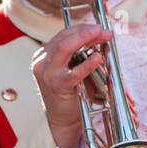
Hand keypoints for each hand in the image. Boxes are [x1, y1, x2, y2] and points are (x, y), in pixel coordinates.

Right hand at [31, 23, 110, 147]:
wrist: (63, 120)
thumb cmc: (72, 94)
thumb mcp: (75, 69)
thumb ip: (83, 54)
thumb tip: (103, 38)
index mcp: (45, 56)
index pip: (63, 35)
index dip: (83, 29)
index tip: (100, 28)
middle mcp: (42, 62)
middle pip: (64, 38)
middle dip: (86, 32)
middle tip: (104, 31)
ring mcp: (46, 73)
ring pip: (64, 48)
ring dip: (85, 39)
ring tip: (101, 36)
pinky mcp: (56, 85)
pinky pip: (73, 72)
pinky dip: (87, 63)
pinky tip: (98, 57)